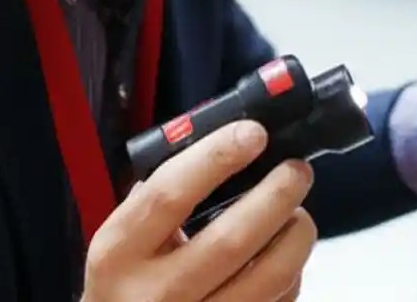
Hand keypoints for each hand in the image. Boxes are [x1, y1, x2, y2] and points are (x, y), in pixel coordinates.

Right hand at [81, 120, 316, 301]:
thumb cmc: (128, 282)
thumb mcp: (123, 242)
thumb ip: (160, 200)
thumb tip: (229, 147)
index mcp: (119, 254)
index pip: (169, 195)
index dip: (216, 157)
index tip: (254, 132)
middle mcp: (155, 295)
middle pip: (232, 240)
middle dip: (277, 196)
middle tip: (297, 170)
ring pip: (270, 277)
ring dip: (296, 236)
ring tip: (298, 214)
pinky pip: (279, 300)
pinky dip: (292, 273)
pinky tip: (286, 256)